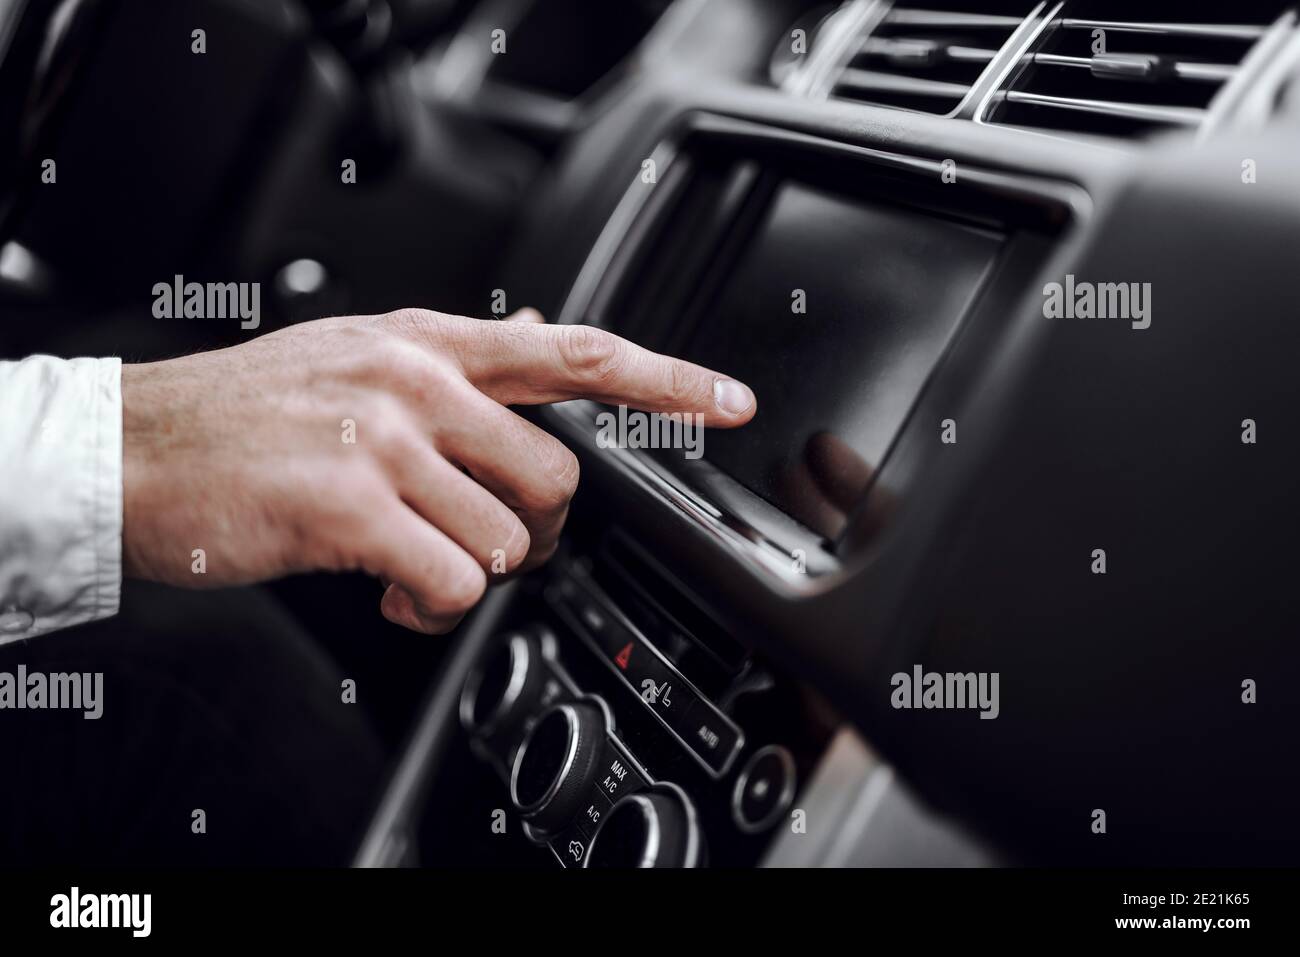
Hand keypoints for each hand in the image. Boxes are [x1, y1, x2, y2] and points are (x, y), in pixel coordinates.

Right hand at [120, 308, 755, 632]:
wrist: (138, 445)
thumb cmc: (253, 412)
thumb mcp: (362, 356)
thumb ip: (460, 362)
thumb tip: (539, 337)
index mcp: (430, 343)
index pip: (576, 352)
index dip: (665, 381)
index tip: (729, 402)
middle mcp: (419, 383)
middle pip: (556, 479)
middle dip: (527, 530)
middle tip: (470, 536)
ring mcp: (387, 442)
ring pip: (506, 540)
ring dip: (465, 571)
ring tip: (405, 560)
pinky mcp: (352, 507)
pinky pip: (452, 581)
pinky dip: (426, 603)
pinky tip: (383, 583)